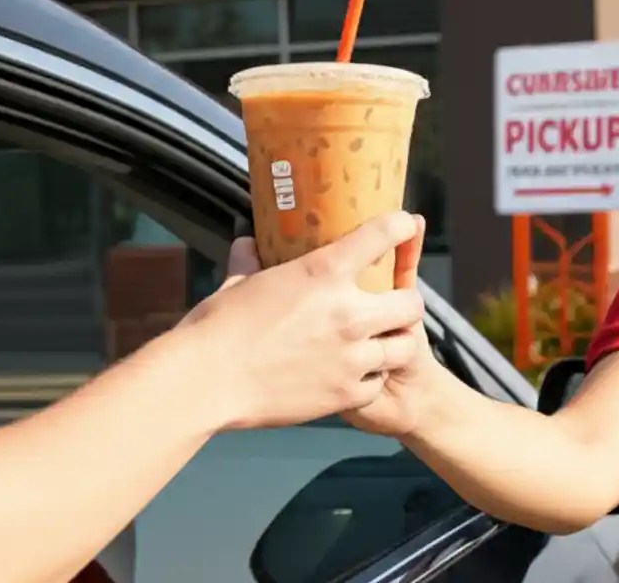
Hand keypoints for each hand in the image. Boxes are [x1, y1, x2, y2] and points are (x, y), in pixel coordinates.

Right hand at [179, 212, 427, 430]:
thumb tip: (246, 243)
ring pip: (403, 348)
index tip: (404, 226)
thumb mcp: (236, 284)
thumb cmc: (216, 328)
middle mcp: (347, 312)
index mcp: (323, 272)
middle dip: (406, 304)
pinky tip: (354, 375)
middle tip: (392, 308)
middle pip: (411, 304)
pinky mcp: (344, 393)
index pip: (381, 236)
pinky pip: (377, 383)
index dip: (399, 227)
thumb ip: (250, 261)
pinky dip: (370, 378)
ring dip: (393, 344)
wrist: (207, 382)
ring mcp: (350, 355)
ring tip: (379, 345)